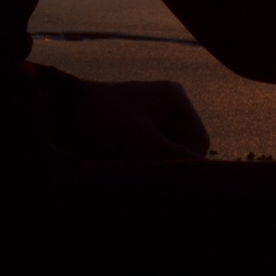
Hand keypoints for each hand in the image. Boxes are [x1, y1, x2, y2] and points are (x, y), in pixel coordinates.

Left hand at [42, 74, 211, 161]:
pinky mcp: (138, 128)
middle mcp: (168, 103)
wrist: (63, 112)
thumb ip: (178, 159)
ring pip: (168, 154)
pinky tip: (124, 164)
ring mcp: (153, 115)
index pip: (200, 143)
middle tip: (142, 169)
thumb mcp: (144, 143)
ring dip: (154, 165)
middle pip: (184, 148)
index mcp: (176, 97)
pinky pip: (152, 153)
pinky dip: (143, 162)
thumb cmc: (105, 122)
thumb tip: (212, 178)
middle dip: (167, 163)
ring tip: (130, 165)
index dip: (186, 163)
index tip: (161, 174)